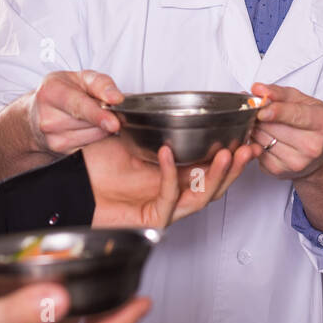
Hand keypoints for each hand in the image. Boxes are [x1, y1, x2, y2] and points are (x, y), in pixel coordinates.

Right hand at [26, 70, 123, 154]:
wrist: (37, 114)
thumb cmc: (62, 92)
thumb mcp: (80, 78)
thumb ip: (101, 83)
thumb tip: (116, 98)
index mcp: (50, 93)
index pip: (78, 106)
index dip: (98, 114)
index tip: (114, 122)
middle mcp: (48, 118)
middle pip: (90, 123)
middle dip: (107, 116)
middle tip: (110, 108)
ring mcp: (53, 138)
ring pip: (94, 136)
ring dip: (104, 128)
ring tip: (97, 116)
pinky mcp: (61, 152)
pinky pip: (91, 146)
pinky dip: (98, 138)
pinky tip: (90, 128)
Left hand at [82, 135, 256, 227]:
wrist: (74, 186)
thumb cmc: (98, 166)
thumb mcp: (131, 136)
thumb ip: (154, 125)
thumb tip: (172, 102)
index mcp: (175, 176)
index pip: (211, 167)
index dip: (231, 154)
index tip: (246, 137)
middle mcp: (174, 193)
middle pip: (215, 185)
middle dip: (235, 167)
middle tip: (249, 148)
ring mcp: (164, 208)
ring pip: (201, 196)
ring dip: (216, 175)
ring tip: (226, 154)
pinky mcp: (151, 219)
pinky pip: (168, 198)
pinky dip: (171, 175)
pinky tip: (170, 154)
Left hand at [248, 82, 322, 179]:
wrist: (320, 154)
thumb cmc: (312, 124)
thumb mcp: (303, 102)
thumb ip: (279, 93)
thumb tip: (258, 89)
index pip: (297, 116)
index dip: (277, 112)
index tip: (261, 110)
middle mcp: (313, 146)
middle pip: (275, 127)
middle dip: (260, 116)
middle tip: (257, 109)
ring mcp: (297, 162)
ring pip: (262, 140)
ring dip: (256, 129)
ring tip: (263, 123)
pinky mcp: (280, 171)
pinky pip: (258, 152)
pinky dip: (256, 142)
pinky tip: (265, 138)